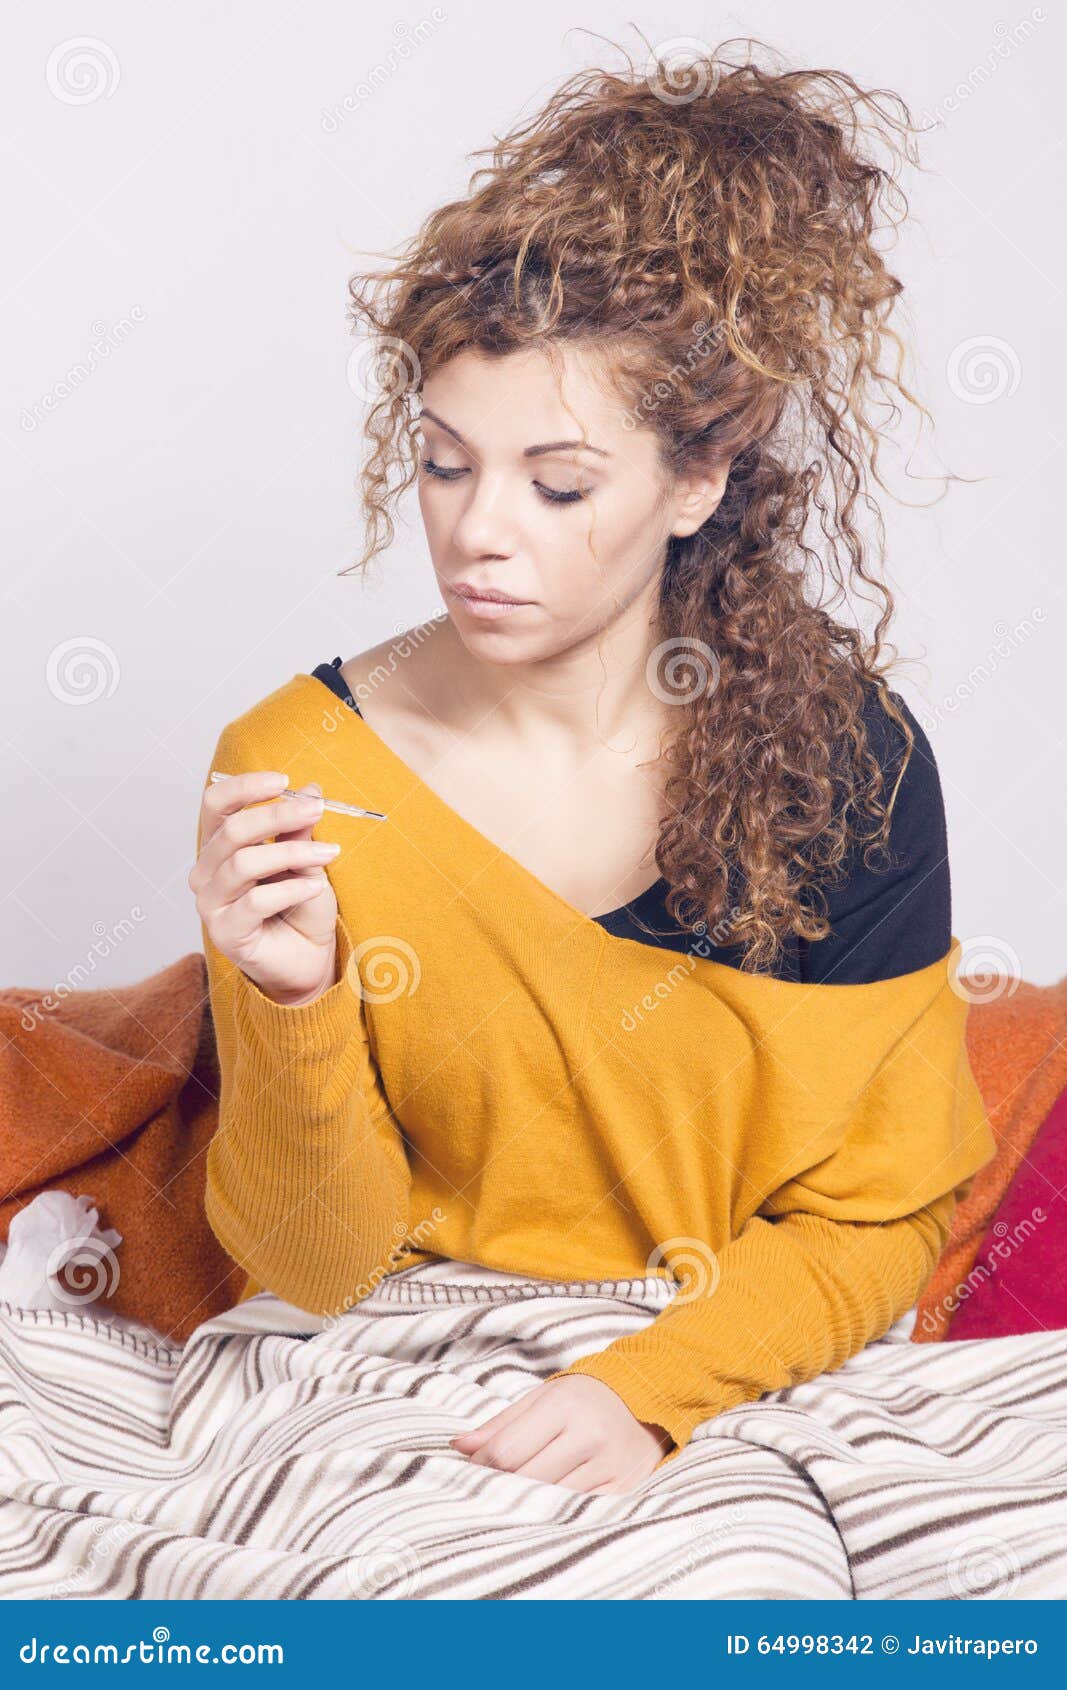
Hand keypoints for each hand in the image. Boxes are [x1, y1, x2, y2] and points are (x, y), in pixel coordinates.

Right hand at [190, 769, 341, 1005]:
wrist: (309, 958)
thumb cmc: (301, 906)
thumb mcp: (306, 860)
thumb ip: (299, 829)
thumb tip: (308, 789)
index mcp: (219, 847)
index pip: (215, 805)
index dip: (245, 787)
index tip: (283, 780)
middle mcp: (205, 873)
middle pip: (232, 830)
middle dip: (279, 815)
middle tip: (317, 810)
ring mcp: (210, 904)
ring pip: (244, 863)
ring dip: (292, 853)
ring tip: (327, 853)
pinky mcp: (225, 933)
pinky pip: (255, 901)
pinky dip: (291, 890)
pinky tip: (315, 889)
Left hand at [450, 1375, 674, 1493]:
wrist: (648, 1395)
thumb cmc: (585, 1396)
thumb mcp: (543, 1396)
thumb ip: (501, 1423)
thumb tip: (459, 1447)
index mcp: (563, 1406)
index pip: (507, 1451)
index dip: (482, 1467)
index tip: (474, 1471)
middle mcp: (589, 1435)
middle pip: (527, 1480)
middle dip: (503, 1487)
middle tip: (489, 1489)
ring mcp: (609, 1465)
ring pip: (552, 1500)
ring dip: (528, 1505)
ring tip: (515, 1500)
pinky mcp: (624, 1489)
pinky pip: (581, 1512)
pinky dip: (559, 1513)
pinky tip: (547, 1508)